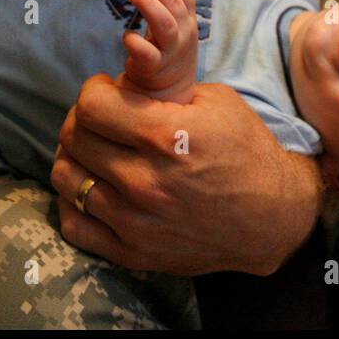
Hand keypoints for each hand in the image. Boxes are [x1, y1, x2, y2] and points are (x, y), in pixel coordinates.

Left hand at [50, 76, 321, 275]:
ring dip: (74, 156)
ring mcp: (135, 222)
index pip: (91, 106)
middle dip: (82, 118)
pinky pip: (74, 224)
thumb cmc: (246, 151)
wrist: (273, 217)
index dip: (94, 90)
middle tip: (100, 117)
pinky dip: (74, 201)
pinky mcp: (133, 252)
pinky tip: (93, 186)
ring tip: (94, 151)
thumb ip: (162, 91)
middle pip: (74, 138)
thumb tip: (119, 85)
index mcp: (166, 136)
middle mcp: (144, 181)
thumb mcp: (215, 101)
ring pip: (66, 178)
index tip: (107, 91)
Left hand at [119, 0, 196, 104]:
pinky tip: (126, 35)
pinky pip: (147, 54)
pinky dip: (136, 42)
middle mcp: (183, 34)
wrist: (169, 92)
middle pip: (174, 5)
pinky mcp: (154, 69)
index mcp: (187, 20)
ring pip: (165, 26)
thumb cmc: (167, 49)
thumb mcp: (173, 23)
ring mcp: (171, 53)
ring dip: (149, 6)